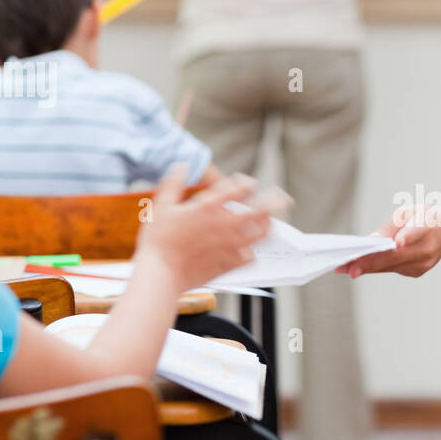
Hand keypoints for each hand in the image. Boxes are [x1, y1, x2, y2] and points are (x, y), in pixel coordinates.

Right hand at [135, 165, 269, 290]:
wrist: (161, 274)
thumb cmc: (159, 241)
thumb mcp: (162, 206)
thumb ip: (173, 183)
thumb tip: (181, 166)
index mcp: (209, 207)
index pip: (239, 188)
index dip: (247, 183)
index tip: (247, 183)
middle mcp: (225, 224)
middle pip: (261, 210)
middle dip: (274, 202)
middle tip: (282, 198)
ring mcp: (230, 245)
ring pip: (261, 234)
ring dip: (269, 226)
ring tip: (272, 222)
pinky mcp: (229, 264)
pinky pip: (250, 257)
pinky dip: (252, 252)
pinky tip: (250, 250)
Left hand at [336, 206, 440, 277]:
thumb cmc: (426, 218)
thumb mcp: (410, 212)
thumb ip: (391, 226)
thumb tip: (371, 240)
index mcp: (426, 227)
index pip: (414, 233)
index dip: (405, 238)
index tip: (395, 244)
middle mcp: (426, 249)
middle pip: (394, 257)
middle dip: (368, 262)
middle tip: (346, 267)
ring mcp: (423, 264)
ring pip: (390, 267)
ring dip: (366, 267)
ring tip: (343, 267)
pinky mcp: (418, 272)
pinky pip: (393, 269)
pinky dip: (377, 267)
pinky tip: (359, 266)